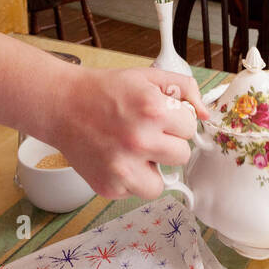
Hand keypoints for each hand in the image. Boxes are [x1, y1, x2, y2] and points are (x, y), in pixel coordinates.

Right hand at [51, 67, 208, 199]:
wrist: (62, 105)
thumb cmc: (104, 90)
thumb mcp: (147, 77)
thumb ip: (184, 89)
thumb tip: (206, 114)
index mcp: (152, 110)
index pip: (190, 127)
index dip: (175, 120)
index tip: (159, 117)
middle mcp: (138, 140)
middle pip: (181, 155)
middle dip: (167, 144)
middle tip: (145, 132)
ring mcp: (123, 167)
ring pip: (162, 184)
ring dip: (152, 169)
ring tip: (133, 150)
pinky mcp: (109, 186)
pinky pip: (136, 191)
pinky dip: (130, 179)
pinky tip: (115, 158)